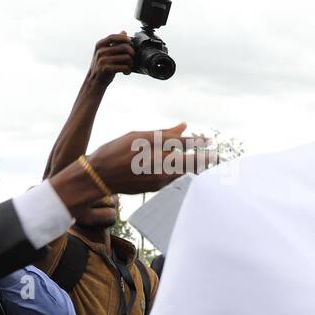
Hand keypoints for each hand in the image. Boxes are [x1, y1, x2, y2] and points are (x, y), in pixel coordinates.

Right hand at [85, 124, 204, 193]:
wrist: (99, 176)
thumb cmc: (115, 152)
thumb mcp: (137, 137)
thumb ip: (162, 134)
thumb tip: (184, 127)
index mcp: (155, 149)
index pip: (184, 144)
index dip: (198, 142)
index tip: (209, 140)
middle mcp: (160, 165)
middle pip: (190, 162)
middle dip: (204, 158)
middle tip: (215, 154)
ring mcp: (159, 178)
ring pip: (185, 172)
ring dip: (196, 166)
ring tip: (205, 161)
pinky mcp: (156, 186)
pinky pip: (175, 178)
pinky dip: (182, 172)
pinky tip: (185, 168)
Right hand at [86, 33, 133, 88]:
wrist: (95, 80)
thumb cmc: (103, 65)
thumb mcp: (106, 52)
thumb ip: (114, 42)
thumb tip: (124, 31)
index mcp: (100, 45)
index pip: (113, 37)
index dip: (124, 38)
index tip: (130, 42)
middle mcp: (101, 51)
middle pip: (124, 47)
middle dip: (132, 53)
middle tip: (131, 58)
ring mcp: (103, 59)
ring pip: (127, 57)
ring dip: (131, 64)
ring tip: (128, 67)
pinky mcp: (106, 68)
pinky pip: (124, 67)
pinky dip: (128, 70)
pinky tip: (126, 72)